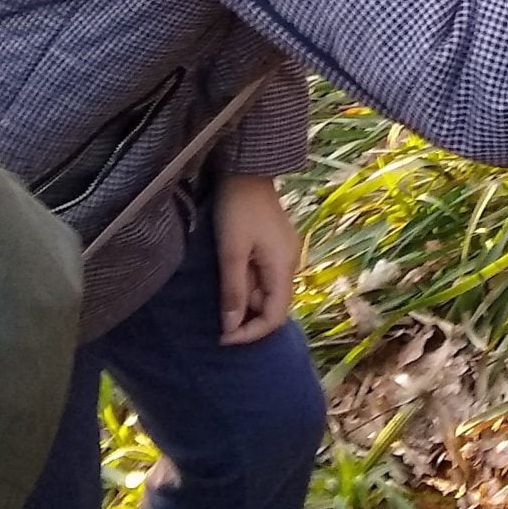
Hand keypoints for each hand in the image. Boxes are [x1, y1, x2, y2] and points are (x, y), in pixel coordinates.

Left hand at [215, 174, 300, 345]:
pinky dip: (248, 283)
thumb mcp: (231, 253)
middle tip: (217, 311)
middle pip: (273, 306)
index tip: (223, 337)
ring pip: (267, 291)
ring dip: (245, 297)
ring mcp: (285, 254)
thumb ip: (233, 292)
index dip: (250, 333)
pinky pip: (264, 276)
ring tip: (221, 286)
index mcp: (283, 267)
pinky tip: (231, 273)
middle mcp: (290, 263)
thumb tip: (231, 328)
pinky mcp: (276, 246)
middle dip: (246, 315)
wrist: (247, 170)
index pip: (275, 317)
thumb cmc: (237, 211)